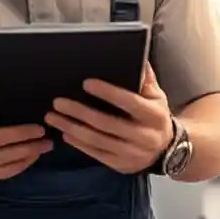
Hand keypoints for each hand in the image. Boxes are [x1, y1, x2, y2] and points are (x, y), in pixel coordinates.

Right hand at [0, 92, 51, 180]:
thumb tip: (8, 96)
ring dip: (26, 154)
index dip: (8, 121)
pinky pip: (0, 174)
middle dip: (22, 137)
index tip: (31, 117)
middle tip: (42, 132)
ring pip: (1, 160)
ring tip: (44, 146)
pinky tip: (32, 158)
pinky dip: (18, 167)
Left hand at [45, 61, 172, 173]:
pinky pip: (96, 154)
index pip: (129, 102)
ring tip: (52, 117)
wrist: (167, 149)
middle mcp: (144, 136)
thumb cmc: (155, 115)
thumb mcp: (156, 96)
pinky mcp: (121, 165)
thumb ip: (145, 77)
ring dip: (72, 127)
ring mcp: (132, 154)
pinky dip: (78, 144)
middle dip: (80, 112)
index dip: (108, 93)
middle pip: (107, 123)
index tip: (86, 83)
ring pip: (97, 140)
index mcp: (154, 115)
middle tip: (58, 102)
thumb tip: (135, 53)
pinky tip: (65, 133)